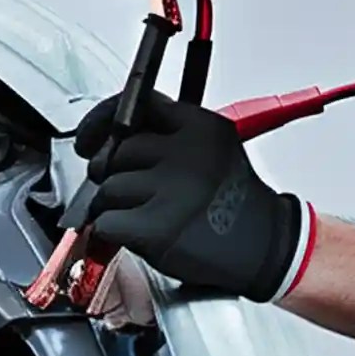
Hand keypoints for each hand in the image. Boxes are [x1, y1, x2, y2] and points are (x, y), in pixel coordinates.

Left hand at [74, 93, 315, 302]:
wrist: (265, 248)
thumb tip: (111, 137)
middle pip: (116, 152)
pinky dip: (114, 232)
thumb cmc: (236, 203)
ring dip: (115, 206)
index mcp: (198, 126)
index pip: (133, 107)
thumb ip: (169, 134)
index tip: (88, 140)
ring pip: (108, 189)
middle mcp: (185, 153)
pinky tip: (140, 234)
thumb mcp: (213, 148)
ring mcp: (171, 190)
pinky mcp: (156, 228)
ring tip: (146, 215)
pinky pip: (107, 222)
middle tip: (134, 193)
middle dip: (114, 174)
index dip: (101, 122)